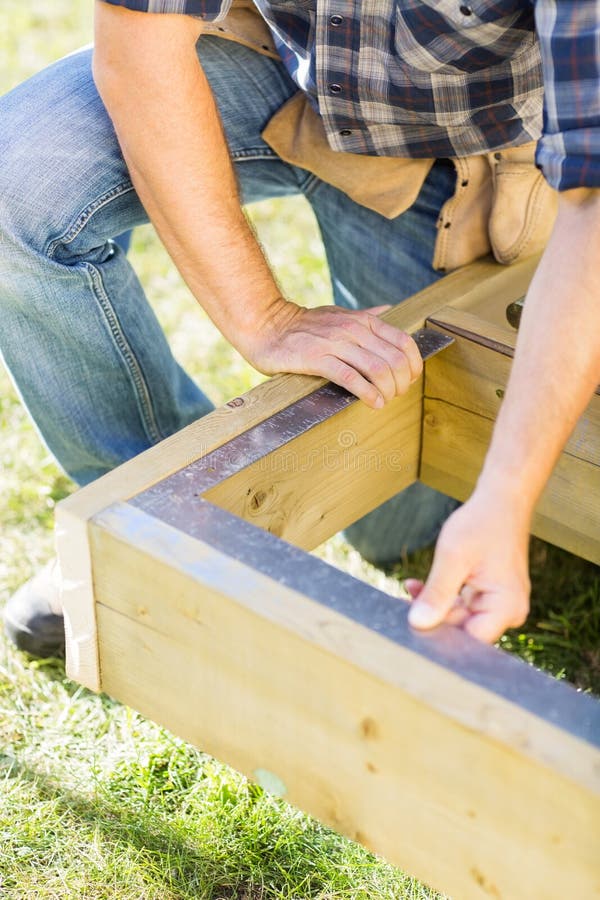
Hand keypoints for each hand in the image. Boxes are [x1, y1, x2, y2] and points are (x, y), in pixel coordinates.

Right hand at [241, 298, 422, 408]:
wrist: (268, 326)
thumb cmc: (304, 325)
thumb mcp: (338, 313)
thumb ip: (364, 315)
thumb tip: (387, 310)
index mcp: (363, 321)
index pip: (403, 342)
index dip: (413, 365)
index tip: (409, 380)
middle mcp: (353, 330)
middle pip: (394, 359)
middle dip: (401, 383)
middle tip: (396, 395)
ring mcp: (335, 343)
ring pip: (377, 369)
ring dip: (387, 390)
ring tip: (385, 400)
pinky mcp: (317, 359)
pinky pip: (351, 378)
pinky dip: (367, 393)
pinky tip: (373, 403)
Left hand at [406, 490, 530, 642]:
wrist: (501, 501)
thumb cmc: (482, 524)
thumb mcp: (453, 558)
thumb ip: (437, 593)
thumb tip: (418, 623)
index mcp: (505, 607)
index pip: (468, 640)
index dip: (438, 636)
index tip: (411, 624)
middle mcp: (508, 612)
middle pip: (463, 631)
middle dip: (433, 618)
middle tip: (404, 602)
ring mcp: (501, 605)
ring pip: (459, 618)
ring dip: (434, 606)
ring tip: (411, 589)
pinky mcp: (490, 596)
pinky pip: (462, 605)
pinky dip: (442, 597)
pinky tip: (419, 587)